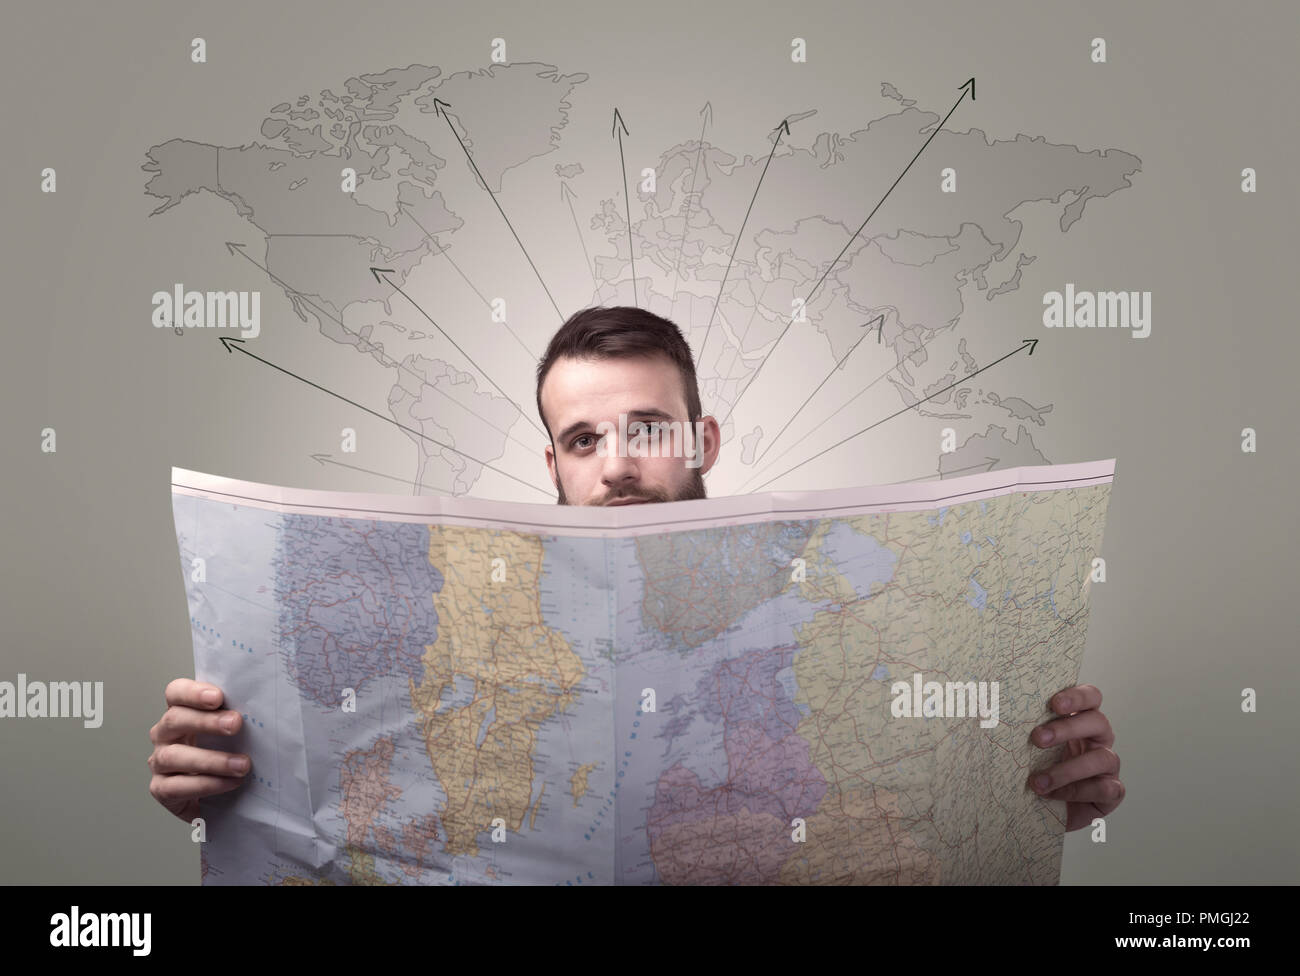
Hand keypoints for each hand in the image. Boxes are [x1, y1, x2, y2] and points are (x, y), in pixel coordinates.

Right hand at [147, 678, 249, 822]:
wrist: (214, 796)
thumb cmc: (224, 753)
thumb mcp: (231, 732)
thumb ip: (237, 718)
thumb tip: (265, 709)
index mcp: (180, 712)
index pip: (176, 692)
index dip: (193, 693)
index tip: (218, 697)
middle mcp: (165, 734)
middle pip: (175, 720)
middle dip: (206, 722)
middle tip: (235, 724)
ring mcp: (159, 762)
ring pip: (174, 756)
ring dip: (212, 760)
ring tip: (242, 764)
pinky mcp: (161, 789)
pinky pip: (177, 787)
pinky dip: (207, 784)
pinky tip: (230, 783)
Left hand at [1028, 683, 1123, 831]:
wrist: (1043, 809)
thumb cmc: (1034, 768)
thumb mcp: (1026, 746)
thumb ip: (1019, 727)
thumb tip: (986, 711)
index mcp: (1080, 720)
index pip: (1091, 697)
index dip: (1077, 696)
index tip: (1054, 703)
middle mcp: (1097, 739)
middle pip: (1098, 722)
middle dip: (1067, 729)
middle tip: (1037, 739)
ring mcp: (1107, 766)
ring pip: (1102, 758)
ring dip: (1068, 769)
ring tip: (1037, 781)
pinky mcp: (1111, 792)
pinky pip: (1107, 788)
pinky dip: (1078, 791)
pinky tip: (1054, 795)